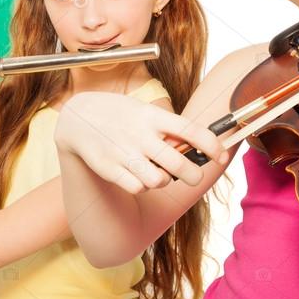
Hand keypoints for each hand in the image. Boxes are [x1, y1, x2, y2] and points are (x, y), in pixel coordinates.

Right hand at [55, 92, 226, 193]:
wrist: (77, 118)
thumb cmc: (120, 115)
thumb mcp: (143, 111)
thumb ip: (167, 129)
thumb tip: (198, 147)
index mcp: (152, 117)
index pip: (191, 131)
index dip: (212, 145)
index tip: (221, 155)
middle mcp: (140, 135)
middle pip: (179, 163)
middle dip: (193, 174)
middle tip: (193, 174)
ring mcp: (125, 152)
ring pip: (159, 180)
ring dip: (164, 180)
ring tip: (159, 172)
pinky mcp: (110, 169)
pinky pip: (138, 187)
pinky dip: (143, 186)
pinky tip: (138, 175)